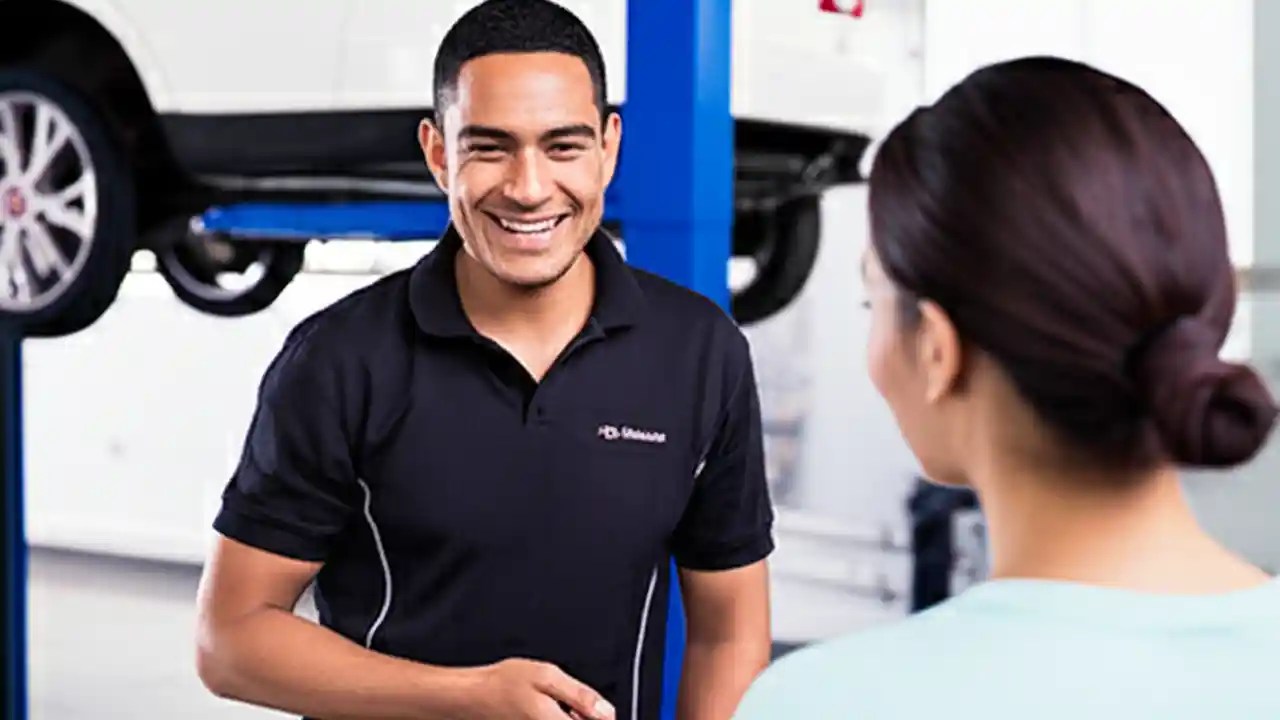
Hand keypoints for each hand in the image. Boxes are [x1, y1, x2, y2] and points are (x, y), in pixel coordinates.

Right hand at [465, 658, 614, 719]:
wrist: (470, 698)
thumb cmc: (502, 685)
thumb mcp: (546, 676)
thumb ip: (580, 695)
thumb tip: (607, 711)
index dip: (600, 716)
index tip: (595, 709)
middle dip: (582, 716)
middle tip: (572, 703)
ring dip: (567, 717)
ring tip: (556, 705)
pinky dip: (554, 718)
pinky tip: (548, 711)